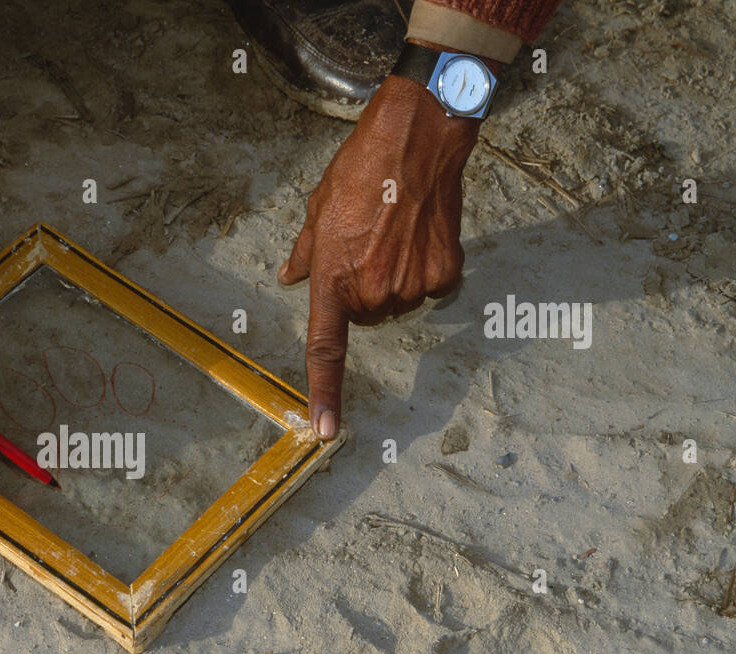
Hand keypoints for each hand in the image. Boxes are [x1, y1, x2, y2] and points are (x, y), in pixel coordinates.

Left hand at [279, 72, 480, 439]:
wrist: (417, 141)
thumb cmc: (361, 171)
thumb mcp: (318, 211)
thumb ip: (305, 254)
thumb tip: (289, 276)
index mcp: (333, 282)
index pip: (326, 351)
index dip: (325, 394)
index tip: (326, 430)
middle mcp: (372, 294)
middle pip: (366, 317)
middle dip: (363, 289)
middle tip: (368, 244)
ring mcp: (411, 288)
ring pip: (399, 303)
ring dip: (395, 278)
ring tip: (394, 232)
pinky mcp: (445, 276)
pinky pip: (432, 289)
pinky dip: (427, 268)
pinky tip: (421, 233)